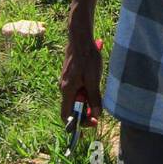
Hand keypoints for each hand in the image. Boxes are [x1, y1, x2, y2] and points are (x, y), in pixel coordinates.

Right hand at [60, 6, 103, 124]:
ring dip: (86, 101)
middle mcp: (64, 89)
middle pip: (72, 109)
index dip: (77, 123)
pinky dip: (85, 93)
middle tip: (98, 111)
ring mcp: (66, 82)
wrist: (80, 40)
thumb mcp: (93, 80)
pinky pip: (76, 91)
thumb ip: (94, 98)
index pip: (66, 116)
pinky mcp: (70, 77)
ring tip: (97, 94)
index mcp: (67, 91)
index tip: (92, 122)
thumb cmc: (87, 58)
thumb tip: (96, 115)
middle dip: (84, 112)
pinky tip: (94, 84)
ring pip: (75, 99)